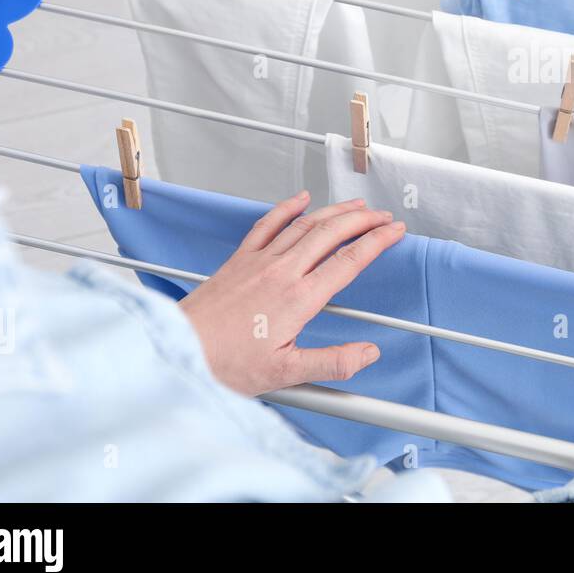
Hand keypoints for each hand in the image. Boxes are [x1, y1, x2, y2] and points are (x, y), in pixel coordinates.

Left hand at [179, 192, 405, 396]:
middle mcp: (282, 272)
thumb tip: (368, 354)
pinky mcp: (240, 259)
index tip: (395, 232)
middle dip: (363, 220)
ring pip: (305, 224)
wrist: (178, 349)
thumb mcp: (285, 373)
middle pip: (332, 233)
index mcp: (299, 298)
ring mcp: (260, 261)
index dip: (378, 242)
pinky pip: (268, 224)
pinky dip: (288, 208)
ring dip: (335, 211)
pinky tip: (301, 199)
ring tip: (356, 206)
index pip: (350, 260)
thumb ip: (332, 363)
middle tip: (384, 216)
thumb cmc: (224, 364)